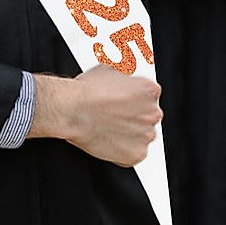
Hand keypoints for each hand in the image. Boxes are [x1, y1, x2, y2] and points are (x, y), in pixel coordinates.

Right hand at [30, 66, 162, 166]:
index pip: (150, 94)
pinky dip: (124, 148)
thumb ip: (123, 79)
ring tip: (110, 127)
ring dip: (131, 132)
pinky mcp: (138, 154)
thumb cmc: (87, 92)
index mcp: (149, 90)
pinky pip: (135, 152)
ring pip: (143, 134)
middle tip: (116, 114)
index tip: (125, 100)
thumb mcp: (109, 70)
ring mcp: (146, 134)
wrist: (73, 111)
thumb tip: (121, 83)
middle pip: (149, 115)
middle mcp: (152, 112)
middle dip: (135, 115)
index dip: (135, 97)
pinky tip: (110, 138)